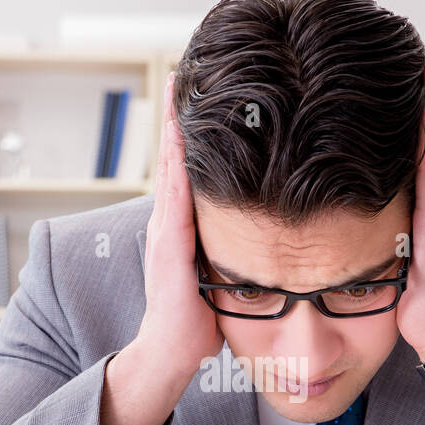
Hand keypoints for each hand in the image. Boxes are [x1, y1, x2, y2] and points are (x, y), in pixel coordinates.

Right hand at [135, 71, 223, 373]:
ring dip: (176, 129)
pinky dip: (177, 163)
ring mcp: (165, 231)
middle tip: (184, 72)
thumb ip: (231, 251)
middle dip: (180, 115)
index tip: (200, 98)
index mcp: (182, 227)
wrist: (171, 352)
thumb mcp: (219, 275)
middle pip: (174, 157)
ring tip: (181, 90)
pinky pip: (173, 195)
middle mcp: (169, 222)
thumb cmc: (196, 321)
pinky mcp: (169, 244)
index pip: (187, 170)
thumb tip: (259, 238)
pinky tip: (183, 138)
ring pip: (171, 168)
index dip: (192, 133)